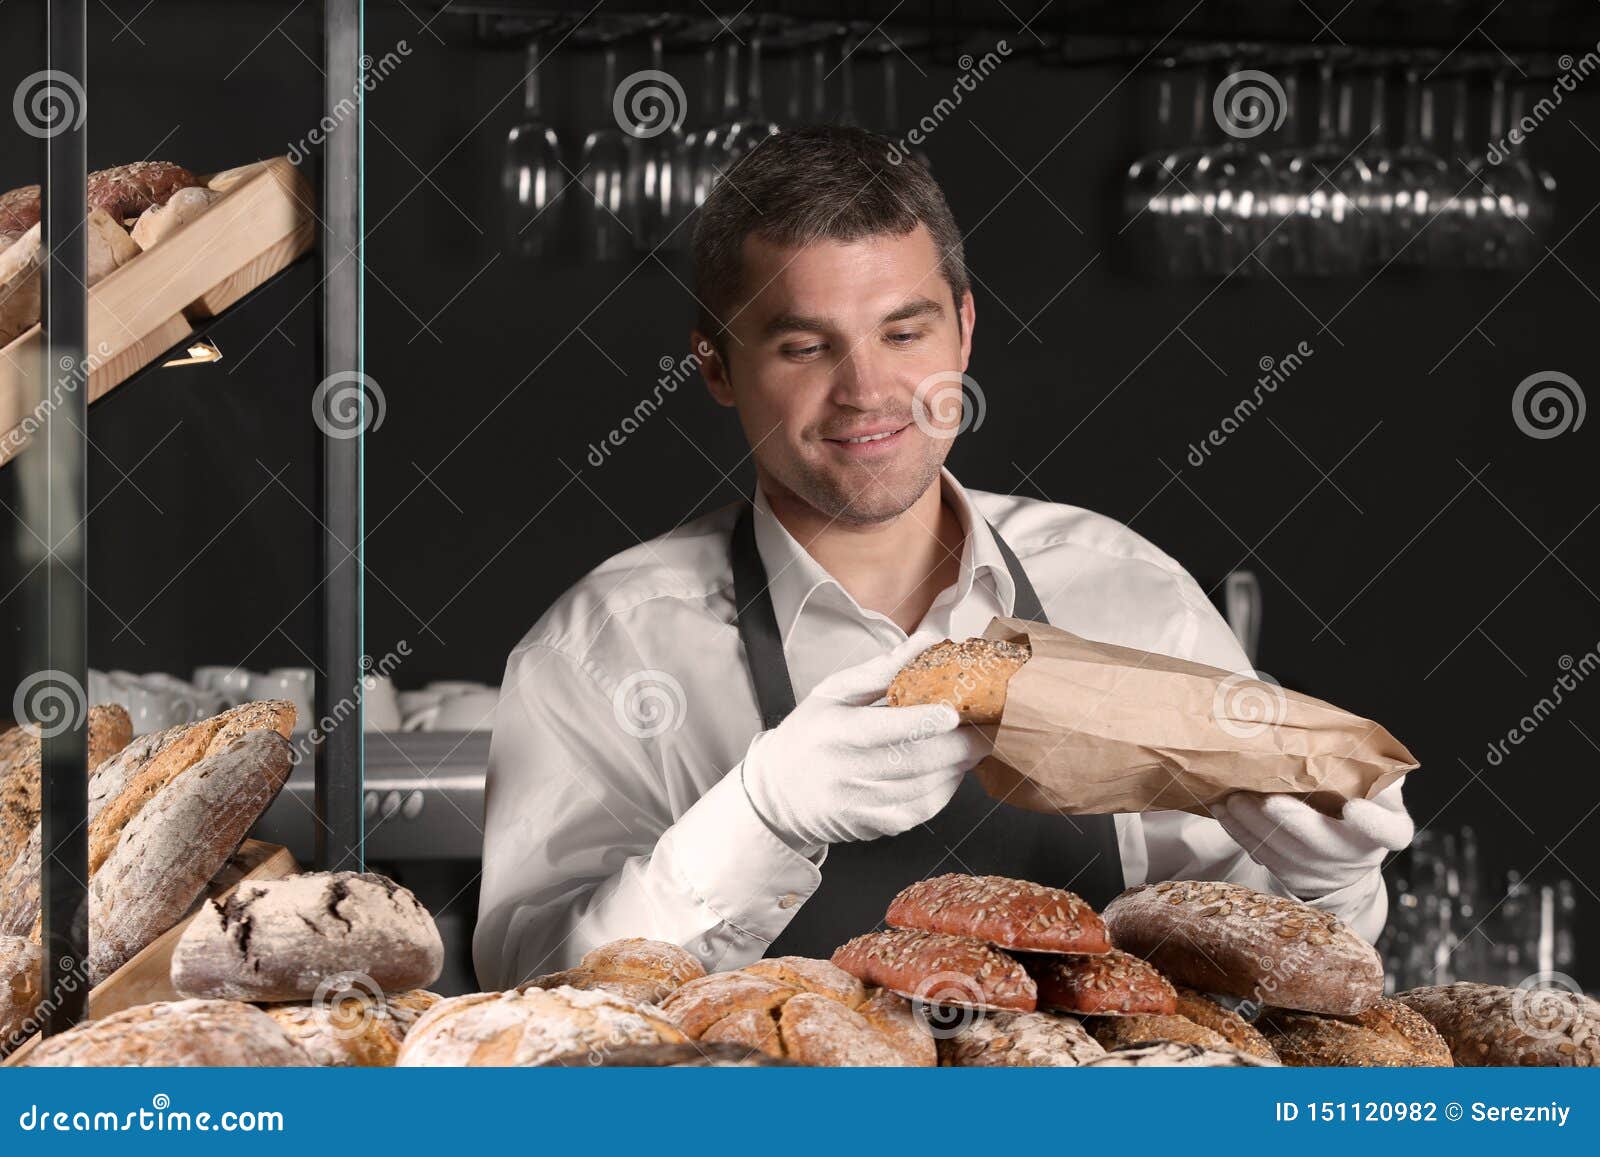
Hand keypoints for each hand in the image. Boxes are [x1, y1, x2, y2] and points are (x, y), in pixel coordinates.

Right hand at [741, 630, 991, 849]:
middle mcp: (847, 772)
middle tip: (988, 727)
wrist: (778, 793)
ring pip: (924, 788)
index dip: (922, 723)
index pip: (883, 729)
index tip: (954, 713)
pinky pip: (921, 810)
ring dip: (958, 767)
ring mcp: (862, 805)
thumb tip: (928, 641)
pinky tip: (951, 771)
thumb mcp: (833, 692)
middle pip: (915, 761)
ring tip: (976, 744)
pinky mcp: (874, 826)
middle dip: (960, 746)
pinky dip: (945, 790)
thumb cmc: (810, 734)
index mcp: (836, 732)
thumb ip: (882, 670)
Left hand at [1209, 781, 1412, 898]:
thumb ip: (1369, 769)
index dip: (1372, 823)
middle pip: (1324, 843)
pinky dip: (1240, 832)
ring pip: (1284, 850)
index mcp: (1387, 830)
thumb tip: (1347, 740)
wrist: (1345, 855)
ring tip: (1233, 797)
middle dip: (1294, 822)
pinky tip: (1223, 810)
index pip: (1387, 831)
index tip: (1354, 807)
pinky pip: (1261, 854)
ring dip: (1255, 824)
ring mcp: (1322, 870)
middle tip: (1268, 800)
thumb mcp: (1379, 789)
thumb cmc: (1360, 804)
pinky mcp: (1291, 875)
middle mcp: (1356, 856)